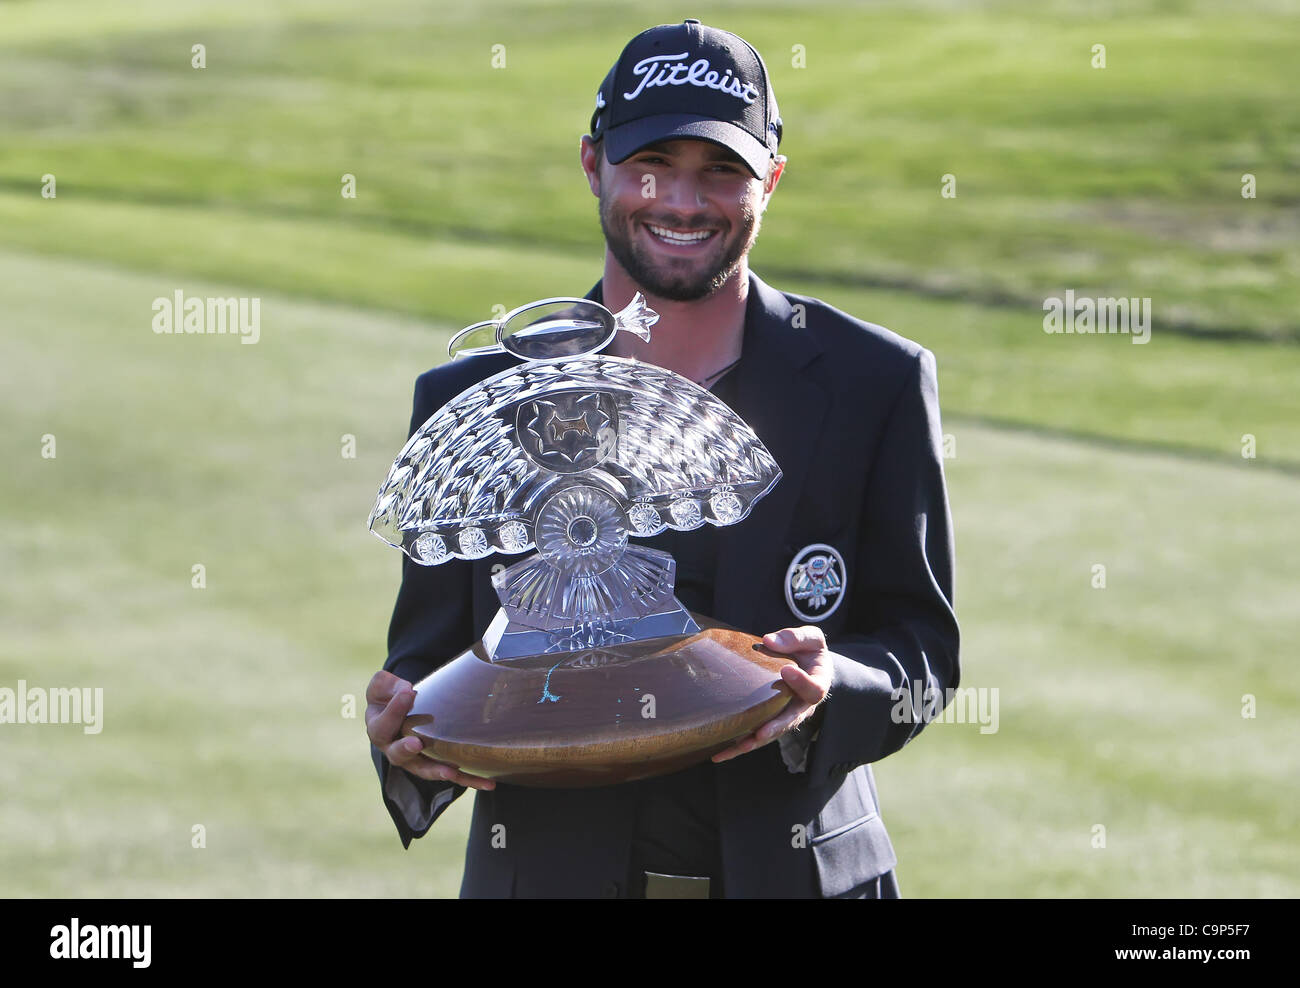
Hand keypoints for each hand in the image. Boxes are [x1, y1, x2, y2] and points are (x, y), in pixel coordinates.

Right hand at [365, 670, 495, 790]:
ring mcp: (416, 760)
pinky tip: (487, 783)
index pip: (382, 724)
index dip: (394, 709)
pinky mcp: (436, 763)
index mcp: (379, 730)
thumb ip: (389, 685)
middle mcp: (395, 750)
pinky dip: (468, 779)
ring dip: (438, 771)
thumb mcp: (383, 686)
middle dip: (406, 749)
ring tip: (451, 772)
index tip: (409, 692)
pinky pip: (452, 774)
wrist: (400, 708)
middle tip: (416, 743)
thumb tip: (407, 690)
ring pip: (425, 770)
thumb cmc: (390, 696)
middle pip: (398, 755)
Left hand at [711, 626, 833, 763]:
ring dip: (755, 741)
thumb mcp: (811, 639)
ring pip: (773, 732)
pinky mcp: (771, 719)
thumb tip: (769, 640)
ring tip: (739, 746)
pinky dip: (740, 746)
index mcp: (818, 684)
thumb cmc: (809, 650)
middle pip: (792, 720)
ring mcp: (787, 715)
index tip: (786, 670)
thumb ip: (795, 637)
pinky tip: (720, 753)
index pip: (814, 689)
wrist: (807, 662)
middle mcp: (803, 705)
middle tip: (762, 732)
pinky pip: (757, 735)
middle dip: (776, 727)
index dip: (801, 682)